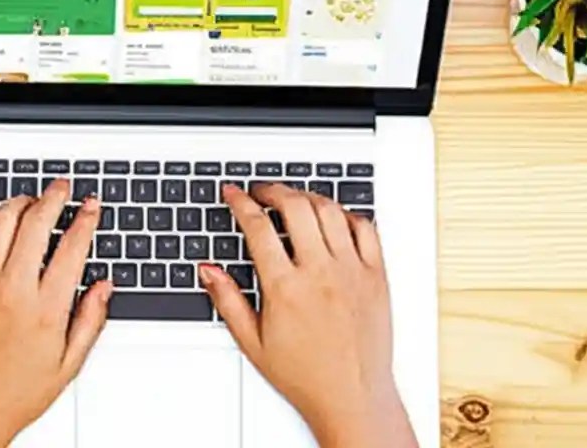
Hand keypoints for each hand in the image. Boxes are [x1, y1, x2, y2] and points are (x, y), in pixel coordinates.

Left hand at [0, 180, 111, 447]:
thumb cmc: (13, 393)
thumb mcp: (68, 364)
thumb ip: (90, 320)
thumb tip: (104, 287)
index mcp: (45, 310)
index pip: (71, 247)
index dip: (86, 219)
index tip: (91, 206)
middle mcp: (11, 291)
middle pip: (35, 223)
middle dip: (54, 198)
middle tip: (62, 188)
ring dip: (19, 203)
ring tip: (31, 200)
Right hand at [199, 184, 416, 447]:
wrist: (352, 396)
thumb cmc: (306, 376)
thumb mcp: (252, 342)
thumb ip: (227, 300)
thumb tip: (209, 270)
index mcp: (286, 288)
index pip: (258, 227)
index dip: (241, 202)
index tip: (234, 194)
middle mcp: (321, 273)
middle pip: (295, 206)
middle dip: (273, 190)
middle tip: (262, 192)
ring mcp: (352, 271)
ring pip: (330, 210)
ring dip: (308, 196)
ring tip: (294, 200)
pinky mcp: (377, 276)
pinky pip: (366, 228)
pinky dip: (347, 215)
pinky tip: (334, 219)